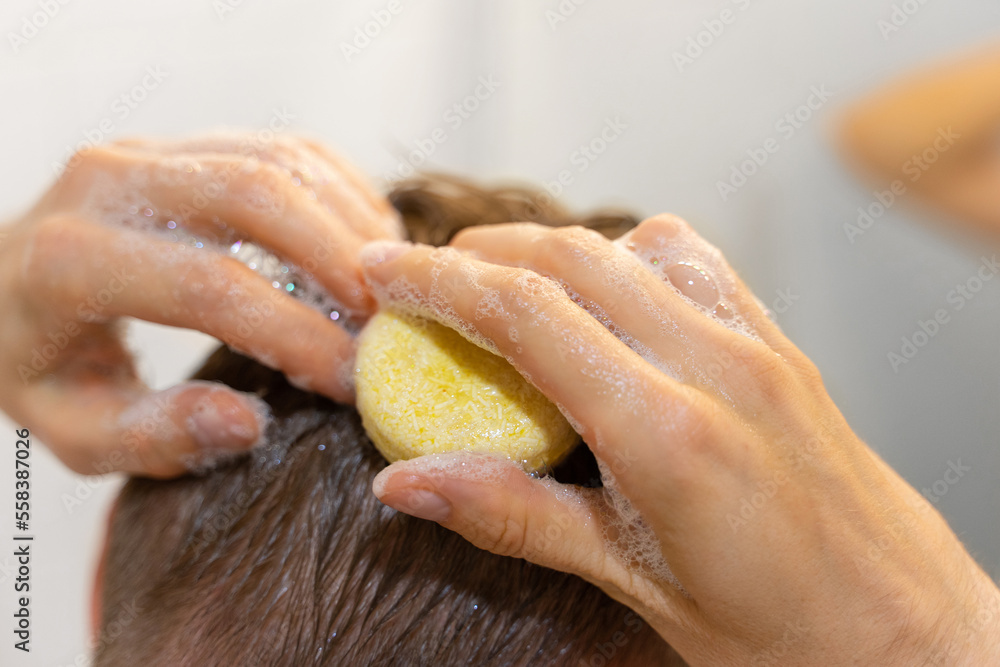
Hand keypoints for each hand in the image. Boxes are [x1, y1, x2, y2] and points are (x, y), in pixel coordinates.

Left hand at [0, 133, 401, 476]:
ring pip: (276, 158)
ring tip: (386, 288)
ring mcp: (146, 150)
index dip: (295, 335)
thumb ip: (156, 437)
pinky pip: (282, 147)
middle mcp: (105, 182)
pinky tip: (365, 244)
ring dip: (348, 220)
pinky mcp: (182, 142)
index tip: (351, 383)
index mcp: (66, 260)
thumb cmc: (42, 367)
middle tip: (388, 323)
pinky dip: (338, 191)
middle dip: (339, 260)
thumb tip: (249, 421)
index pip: (208, 288)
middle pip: (253, 194)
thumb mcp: (77, 429)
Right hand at [361, 217, 999, 664]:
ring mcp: (760, 347)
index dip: (437, 283)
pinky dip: (629, 257)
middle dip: (480, 253)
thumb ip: (514, 516)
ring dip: (555, 250)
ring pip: (634, 244)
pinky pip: (697, 263)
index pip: (527, 316)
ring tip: (504, 286)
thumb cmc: (780, 634)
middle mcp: (718, 367)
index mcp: (669, 434)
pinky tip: (606, 297)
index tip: (379, 272)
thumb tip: (402, 485)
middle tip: (421, 278)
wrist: (908, 637)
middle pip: (572, 258)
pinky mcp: (783, 345)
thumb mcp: (631, 585)